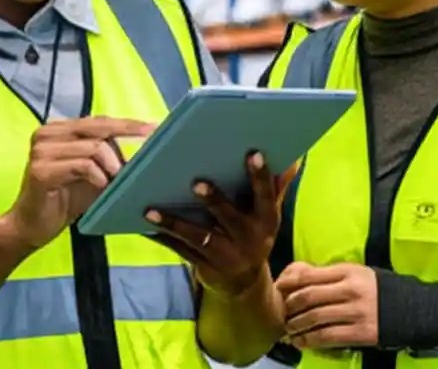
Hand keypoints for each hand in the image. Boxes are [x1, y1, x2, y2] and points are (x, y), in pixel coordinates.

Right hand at [4, 117, 153, 249]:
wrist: (31, 225)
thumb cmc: (64, 200)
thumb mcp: (93, 174)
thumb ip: (109, 158)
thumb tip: (145, 147)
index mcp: (59, 130)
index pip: (100, 120)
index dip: (129, 124)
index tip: (154, 129)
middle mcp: (47, 133)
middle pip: (98, 127)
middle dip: (128, 137)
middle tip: (150, 152)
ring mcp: (42, 150)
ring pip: (94, 147)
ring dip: (113, 166)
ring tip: (120, 181)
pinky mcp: (40, 170)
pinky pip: (83, 166)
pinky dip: (99, 177)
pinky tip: (103, 187)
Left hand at [145, 151, 297, 295]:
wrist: (245, 284)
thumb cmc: (254, 235)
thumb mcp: (268, 214)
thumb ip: (276, 187)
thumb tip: (294, 158)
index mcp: (265, 221)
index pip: (265, 196)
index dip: (260, 176)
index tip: (253, 153)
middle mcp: (248, 239)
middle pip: (230, 218)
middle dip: (214, 202)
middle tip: (197, 183)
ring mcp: (225, 256)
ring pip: (198, 238)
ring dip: (174, 223)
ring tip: (151, 210)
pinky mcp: (205, 267)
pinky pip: (180, 251)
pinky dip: (163, 238)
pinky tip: (144, 226)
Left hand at [275, 262, 378, 348]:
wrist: (412, 309)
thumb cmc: (374, 289)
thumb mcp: (353, 273)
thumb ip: (324, 274)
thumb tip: (291, 277)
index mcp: (346, 272)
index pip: (308, 276)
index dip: (288, 285)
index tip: (277, 291)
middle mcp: (350, 290)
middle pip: (308, 297)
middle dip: (289, 307)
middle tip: (281, 313)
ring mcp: (356, 312)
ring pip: (315, 318)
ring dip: (296, 325)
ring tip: (288, 329)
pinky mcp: (361, 333)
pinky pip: (328, 336)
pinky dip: (309, 340)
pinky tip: (300, 342)